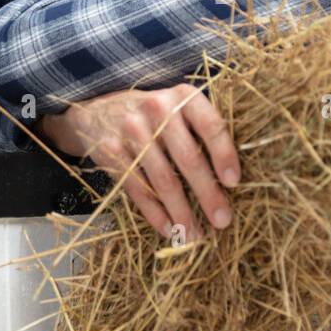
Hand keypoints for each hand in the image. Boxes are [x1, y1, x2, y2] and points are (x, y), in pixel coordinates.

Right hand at [37, 84, 240, 241]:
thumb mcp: (178, 108)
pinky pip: (137, 188)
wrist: (97, 111)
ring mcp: (131, 129)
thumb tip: (231, 180)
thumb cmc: (153, 116)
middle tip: (222, 221)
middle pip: (188, 158)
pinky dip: (154, 213)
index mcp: (182, 96)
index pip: (210, 126)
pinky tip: (168, 228)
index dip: (224, 155)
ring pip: (163, 179)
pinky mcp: (110, 150)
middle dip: (207, 194)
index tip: (234, 183)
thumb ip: (201, 130)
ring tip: (194, 234)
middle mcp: (157, 109)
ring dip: (181, 212)